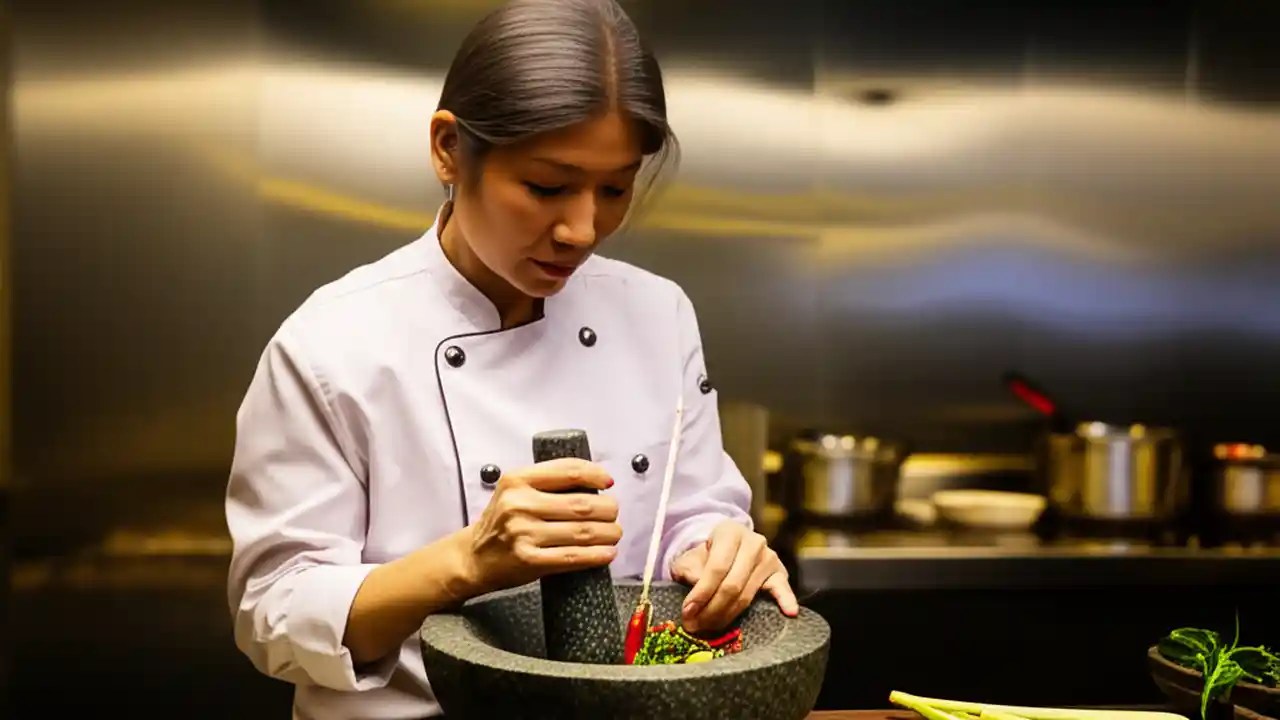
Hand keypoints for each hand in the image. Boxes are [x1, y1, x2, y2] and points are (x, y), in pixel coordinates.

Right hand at [462, 458, 621, 594]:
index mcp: (517, 480)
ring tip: (614, 533)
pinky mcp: (529, 560)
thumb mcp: (514, 491)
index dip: (595, 475)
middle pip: (581, 504)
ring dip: (608, 533)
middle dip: (608, 509)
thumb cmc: (500, 522)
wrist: (473, 557)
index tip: (608, 483)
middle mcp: (519, 504)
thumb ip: (546, 483)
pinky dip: (596, 555)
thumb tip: (594, 482)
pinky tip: (607, 553)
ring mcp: (523, 533)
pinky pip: (572, 557)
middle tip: (614, 513)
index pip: (568, 471)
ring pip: (582, 532)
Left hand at [670, 520, 798, 633]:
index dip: (701, 593)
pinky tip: (790, 613)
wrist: (728, 549)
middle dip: (711, 609)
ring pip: (747, 595)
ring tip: (709, 628)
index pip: (716, 567)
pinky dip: (786, 600)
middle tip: (695, 626)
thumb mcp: (690, 557)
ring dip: (727, 616)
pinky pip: (783, 588)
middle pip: (733, 585)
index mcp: (729, 532)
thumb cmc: (706, 556)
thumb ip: (688, 571)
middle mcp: (753, 542)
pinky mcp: (780, 572)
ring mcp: (769, 557)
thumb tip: (696, 593)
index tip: (687, 612)